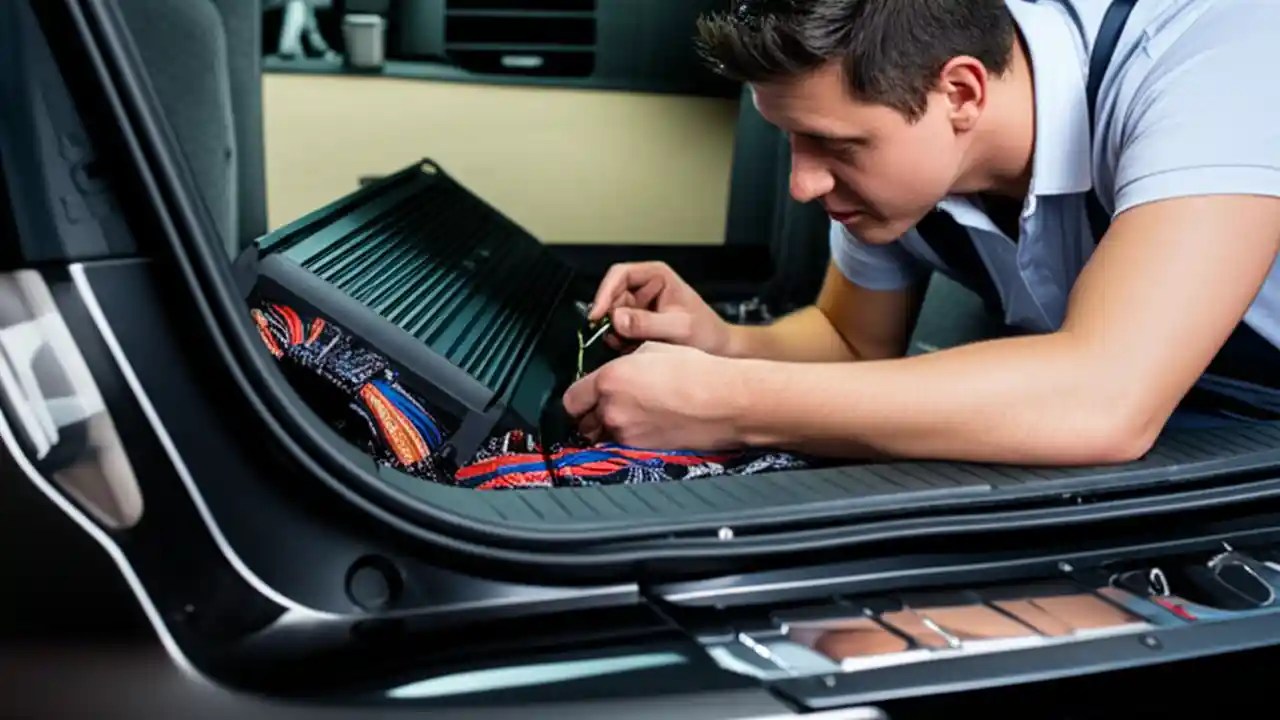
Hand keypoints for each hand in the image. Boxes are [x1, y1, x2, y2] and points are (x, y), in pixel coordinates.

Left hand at [562, 342, 748, 449]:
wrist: (722, 400)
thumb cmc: (695, 372)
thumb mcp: (651, 350)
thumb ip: (623, 364)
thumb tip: (617, 372)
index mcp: (609, 380)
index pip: (571, 399)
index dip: (580, 397)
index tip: (588, 394)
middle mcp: (612, 410)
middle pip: (582, 422)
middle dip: (591, 414)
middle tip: (609, 404)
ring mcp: (626, 434)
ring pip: (602, 436)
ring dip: (609, 427)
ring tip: (632, 415)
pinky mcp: (643, 450)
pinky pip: (622, 446)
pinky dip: (628, 438)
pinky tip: (647, 425)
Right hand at [589, 261, 735, 355]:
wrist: (718, 350)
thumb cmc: (707, 332)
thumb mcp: (679, 327)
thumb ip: (648, 323)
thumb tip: (618, 319)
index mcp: (656, 276)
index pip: (620, 274)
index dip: (605, 292)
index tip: (598, 314)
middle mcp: (645, 288)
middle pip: (612, 297)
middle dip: (612, 319)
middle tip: (618, 338)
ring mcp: (640, 306)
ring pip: (613, 316)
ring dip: (618, 333)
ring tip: (635, 345)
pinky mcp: (638, 324)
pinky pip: (619, 331)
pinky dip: (622, 342)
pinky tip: (637, 349)